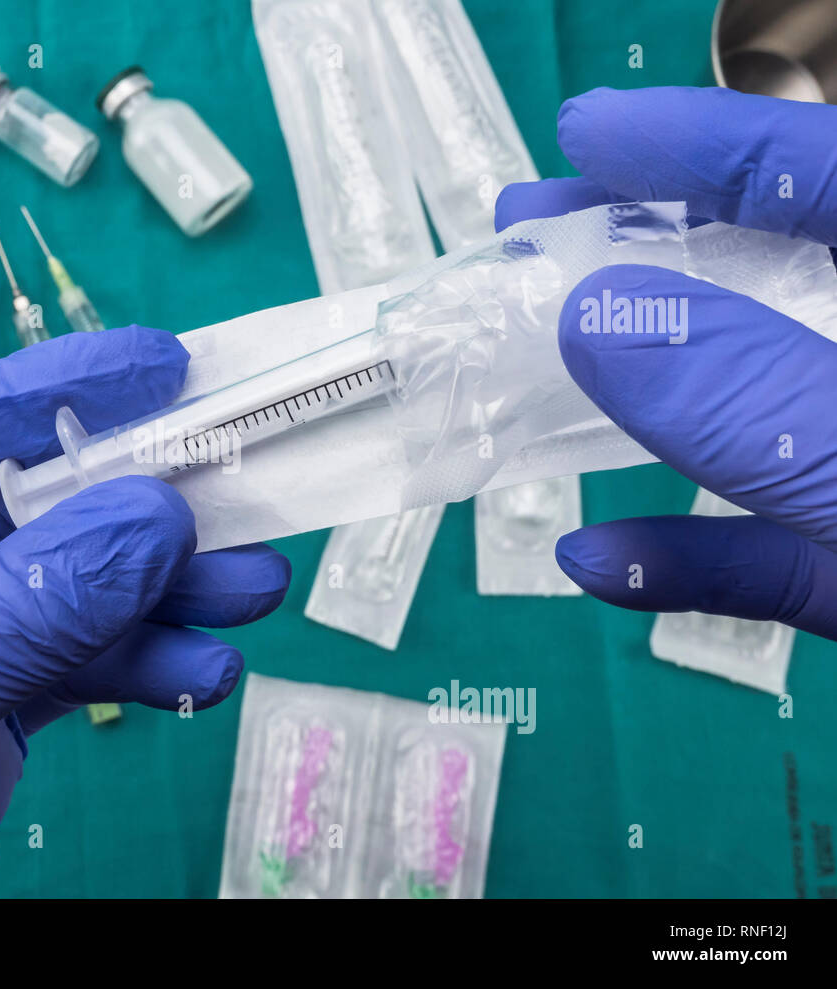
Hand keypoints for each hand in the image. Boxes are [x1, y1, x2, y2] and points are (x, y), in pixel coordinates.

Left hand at [0, 325, 289, 896]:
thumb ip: (6, 620)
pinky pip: (67, 669)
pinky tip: (202, 670)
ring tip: (252, 586)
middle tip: (235, 481)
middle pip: (6, 512)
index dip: (42, 396)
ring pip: (54, 591)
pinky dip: (138, 666)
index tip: (156, 363)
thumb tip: (148, 518)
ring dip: (156, 589)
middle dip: (123, 506)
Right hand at [496, 86, 836, 638]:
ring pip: (754, 416)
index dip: (701, 142)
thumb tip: (595, 312)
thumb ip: (748, 392)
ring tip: (524, 364)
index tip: (582, 132)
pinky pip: (771, 553)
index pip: (821, 174)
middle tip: (525, 233)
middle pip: (769, 283)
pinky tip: (596, 560)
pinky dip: (684, 555)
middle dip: (642, 255)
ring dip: (637, 399)